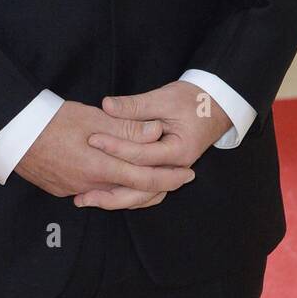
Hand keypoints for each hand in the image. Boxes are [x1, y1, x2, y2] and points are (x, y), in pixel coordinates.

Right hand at [14, 99, 195, 207]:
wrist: (11, 132)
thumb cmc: (50, 119)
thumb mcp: (91, 116)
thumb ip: (125, 127)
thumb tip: (155, 132)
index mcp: (98, 166)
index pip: (143, 178)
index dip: (168, 177)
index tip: (187, 173)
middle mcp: (88, 184)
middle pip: (132, 193)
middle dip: (160, 187)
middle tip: (181, 180)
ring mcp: (73, 189)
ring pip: (114, 195)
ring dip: (138, 190)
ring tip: (156, 182)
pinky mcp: (62, 188)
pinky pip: (94, 193)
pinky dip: (113, 189)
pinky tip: (119, 181)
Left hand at [79, 80, 234, 208]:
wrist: (214, 106)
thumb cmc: (191, 100)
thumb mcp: (163, 98)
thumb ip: (135, 105)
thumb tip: (106, 106)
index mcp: (179, 150)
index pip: (141, 154)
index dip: (116, 146)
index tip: (92, 140)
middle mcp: (177, 168)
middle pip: (141, 188)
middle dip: (111, 191)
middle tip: (82, 191)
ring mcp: (172, 173)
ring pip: (144, 196)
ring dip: (116, 199)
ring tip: (88, 200)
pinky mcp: (166, 172)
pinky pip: (146, 191)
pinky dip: (127, 195)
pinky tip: (106, 195)